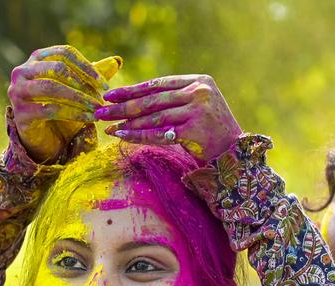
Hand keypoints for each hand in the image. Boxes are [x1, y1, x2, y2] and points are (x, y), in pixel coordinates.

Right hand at [9, 45, 122, 162]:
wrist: (41, 138)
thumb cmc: (60, 108)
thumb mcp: (77, 90)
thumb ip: (92, 75)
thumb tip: (117, 61)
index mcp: (37, 58)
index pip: (65, 53)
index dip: (86, 67)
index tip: (105, 84)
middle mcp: (23, 71)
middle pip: (57, 68)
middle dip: (82, 83)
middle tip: (100, 97)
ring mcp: (18, 91)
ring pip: (52, 88)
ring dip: (79, 98)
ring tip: (96, 108)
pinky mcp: (20, 113)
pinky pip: (51, 109)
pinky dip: (73, 113)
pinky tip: (88, 119)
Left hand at [96, 74, 241, 161]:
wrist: (234, 155)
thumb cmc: (211, 133)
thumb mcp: (197, 107)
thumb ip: (174, 100)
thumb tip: (134, 102)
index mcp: (199, 81)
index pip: (158, 84)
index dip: (132, 89)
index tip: (110, 94)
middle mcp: (199, 92)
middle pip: (152, 99)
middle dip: (123, 106)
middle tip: (100, 110)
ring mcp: (198, 110)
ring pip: (154, 116)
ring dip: (127, 122)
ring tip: (108, 126)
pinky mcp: (194, 130)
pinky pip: (159, 133)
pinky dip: (138, 135)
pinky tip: (122, 135)